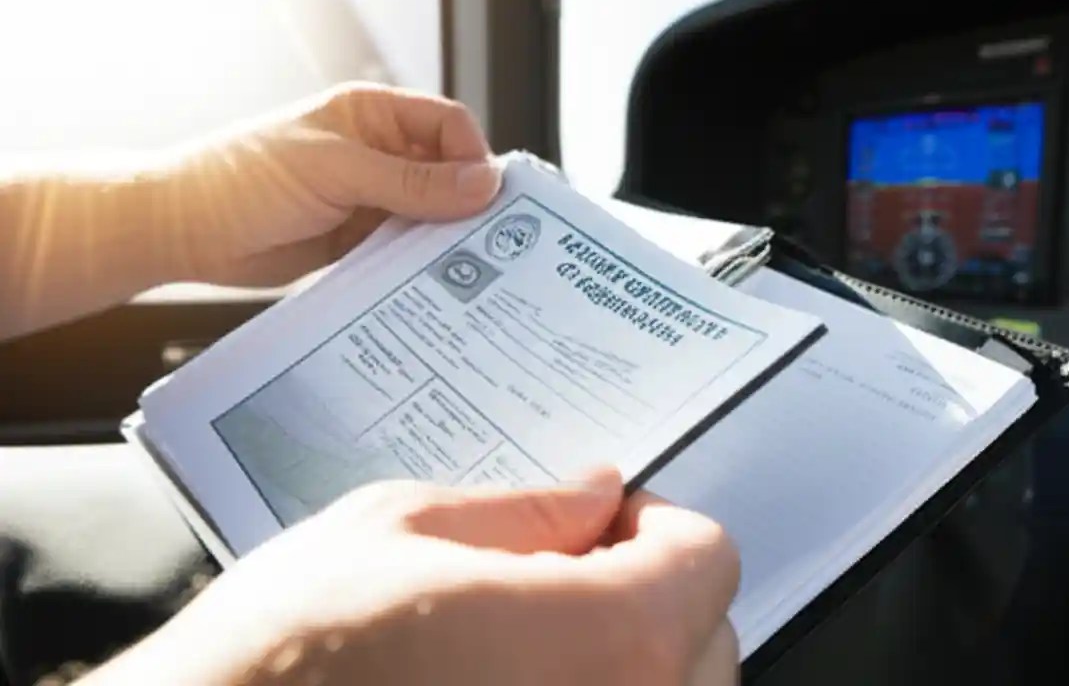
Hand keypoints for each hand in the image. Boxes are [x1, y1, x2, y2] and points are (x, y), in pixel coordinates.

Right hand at [80, 470, 740, 685]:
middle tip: (560, 576)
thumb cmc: (276, 662)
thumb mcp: (397, 533)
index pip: (707, 559)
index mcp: (605, 638)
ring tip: (520, 643)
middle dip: (647, 592)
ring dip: (625, 657)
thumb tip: (595, 492)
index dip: (655, 525)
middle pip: (707, 638)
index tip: (604, 523)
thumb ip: (524, 512)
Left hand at [156, 81, 501, 286]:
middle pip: (446, 175)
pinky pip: (402, 252)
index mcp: (373, 116)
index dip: (472, 158)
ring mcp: (367, 199)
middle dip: (465, 205)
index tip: (487, 199)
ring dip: (442, 241)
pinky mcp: (355, 241)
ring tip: (460, 269)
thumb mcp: (335, 170)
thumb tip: (481, 183)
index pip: (448, 126)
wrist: (183, 230)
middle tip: (486, 242)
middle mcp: (376, 155)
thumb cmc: (242, 179)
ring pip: (428, 218)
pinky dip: (416, 268)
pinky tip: (427, 285)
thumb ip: (410, 181)